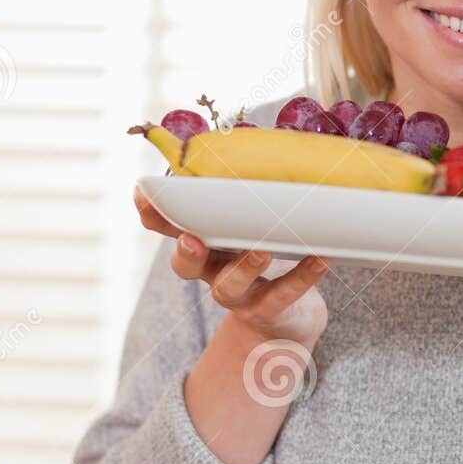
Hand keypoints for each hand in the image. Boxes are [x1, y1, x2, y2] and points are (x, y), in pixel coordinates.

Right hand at [133, 186, 328, 349]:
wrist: (288, 320)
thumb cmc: (267, 257)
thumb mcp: (250, 226)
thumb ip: (246, 198)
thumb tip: (261, 142)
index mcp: (204, 245)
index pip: (170, 229)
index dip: (153, 214)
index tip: (142, 193)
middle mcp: (212, 272)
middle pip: (186, 267)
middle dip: (187, 252)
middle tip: (193, 238)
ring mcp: (239, 297)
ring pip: (229, 287)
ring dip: (244, 267)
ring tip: (262, 249)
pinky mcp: (268, 311)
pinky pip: (281, 296)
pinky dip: (301, 278)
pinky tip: (319, 259)